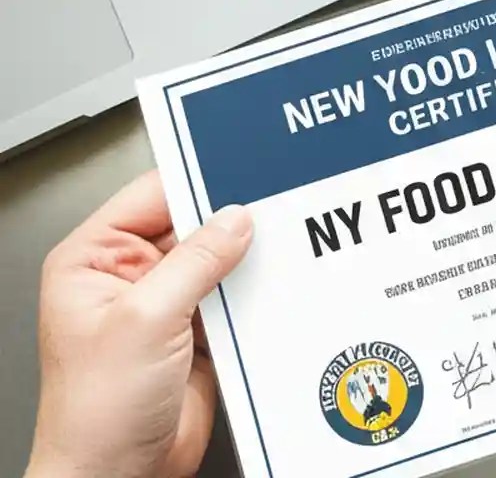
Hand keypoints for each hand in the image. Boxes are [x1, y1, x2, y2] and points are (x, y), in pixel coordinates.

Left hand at [26, 172, 252, 477]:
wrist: (120, 475)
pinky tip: (273, 289)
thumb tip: (234, 221)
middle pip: (190, 226)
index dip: (195, 182)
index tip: (239, 174)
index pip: (150, 195)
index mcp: (92, 261)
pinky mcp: (198, 333)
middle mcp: (128, 277)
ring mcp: (165, 305)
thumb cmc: (95, 413)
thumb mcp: (145, 321)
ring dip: (246, 262)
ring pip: (218, 262)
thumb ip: (195, 263)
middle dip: (230, 223)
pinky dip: (256, 294)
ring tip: (276, 252)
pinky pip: (235, 298)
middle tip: (269, 213)